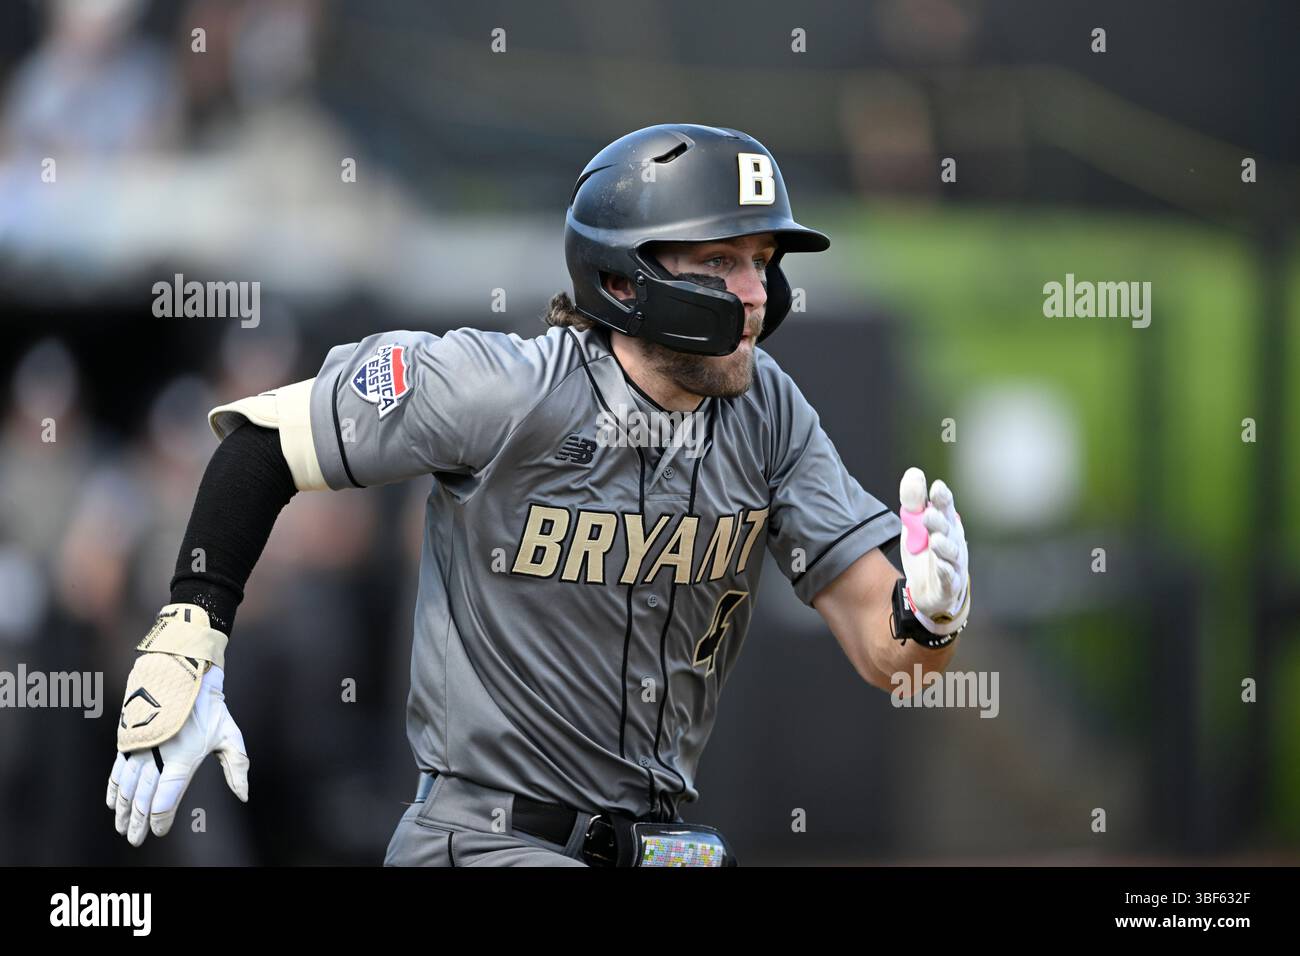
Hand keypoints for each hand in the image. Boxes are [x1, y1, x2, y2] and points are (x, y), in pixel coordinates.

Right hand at [106, 662, 248, 846]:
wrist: (181, 670)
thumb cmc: (209, 705)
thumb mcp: (229, 733)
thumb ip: (237, 766)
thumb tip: (244, 795)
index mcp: (182, 758)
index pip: (167, 797)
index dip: (161, 818)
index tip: (159, 830)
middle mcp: (157, 756)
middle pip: (143, 797)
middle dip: (138, 821)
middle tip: (135, 840)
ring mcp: (140, 747)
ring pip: (127, 786)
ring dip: (123, 810)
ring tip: (122, 827)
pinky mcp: (128, 738)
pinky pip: (118, 769)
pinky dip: (114, 788)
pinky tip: (112, 802)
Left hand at [898, 466, 969, 634]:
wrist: (928, 591)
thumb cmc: (925, 552)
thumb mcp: (914, 525)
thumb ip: (913, 501)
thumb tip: (914, 472)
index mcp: (946, 524)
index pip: (946, 507)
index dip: (943, 498)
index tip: (937, 487)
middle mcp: (953, 541)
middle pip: (948, 529)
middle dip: (940, 521)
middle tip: (928, 514)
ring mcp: (953, 563)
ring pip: (951, 554)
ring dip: (944, 547)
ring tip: (934, 540)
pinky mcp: (948, 584)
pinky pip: (948, 578)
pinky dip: (945, 572)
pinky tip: (939, 565)